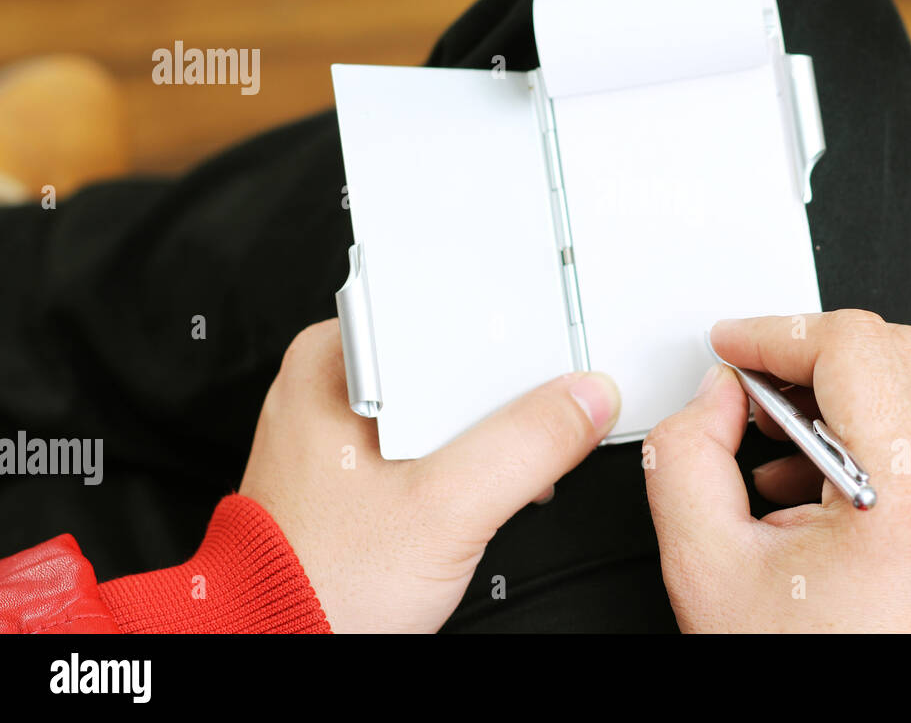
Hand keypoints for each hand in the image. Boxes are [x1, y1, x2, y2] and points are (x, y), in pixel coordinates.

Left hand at [239, 319, 619, 632]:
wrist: (279, 646)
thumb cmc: (316, 582)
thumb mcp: (444, 507)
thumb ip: (525, 445)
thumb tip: (587, 399)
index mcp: (332, 357)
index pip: (442, 308)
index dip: (511, 329)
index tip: (558, 355)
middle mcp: (334, 380)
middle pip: (453, 352)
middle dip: (508, 387)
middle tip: (546, 413)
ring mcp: (348, 423)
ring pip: (450, 397)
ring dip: (496, 427)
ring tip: (515, 458)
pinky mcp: (364, 463)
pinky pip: (438, 433)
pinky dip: (474, 455)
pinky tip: (491, 485)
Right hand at [643, 310, 910, 631]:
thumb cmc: (798, 678)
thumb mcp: (703, 564)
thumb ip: (686, 453)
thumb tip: (717, 395)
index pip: (856, 348)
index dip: (778, 330)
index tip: (733, 347)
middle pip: (904, 350)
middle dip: (816, 353)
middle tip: (754, 386)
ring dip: (856, 388)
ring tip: (788, 444)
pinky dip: (891, 429)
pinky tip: (831, 480)